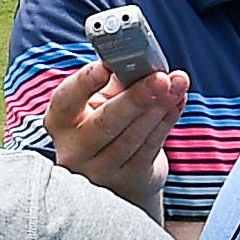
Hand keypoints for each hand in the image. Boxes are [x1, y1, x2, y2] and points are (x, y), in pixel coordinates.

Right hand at [47, 62, 187, 217]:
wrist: (120, 172)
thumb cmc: (108, 123)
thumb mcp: (103, 100)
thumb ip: (116, 79)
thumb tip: (140, 59)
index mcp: (61, 122)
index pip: (66, 101)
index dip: (84, 83)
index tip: (105, 67)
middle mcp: (74, 151)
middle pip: (105, 124)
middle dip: (136, 98)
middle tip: (160, 78)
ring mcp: (100, 171)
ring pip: (133, 137)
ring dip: (160, 107)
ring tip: (178, 84)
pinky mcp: (127, 180)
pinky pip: (150, 148)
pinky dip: (167, 121)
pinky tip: (177, 101)